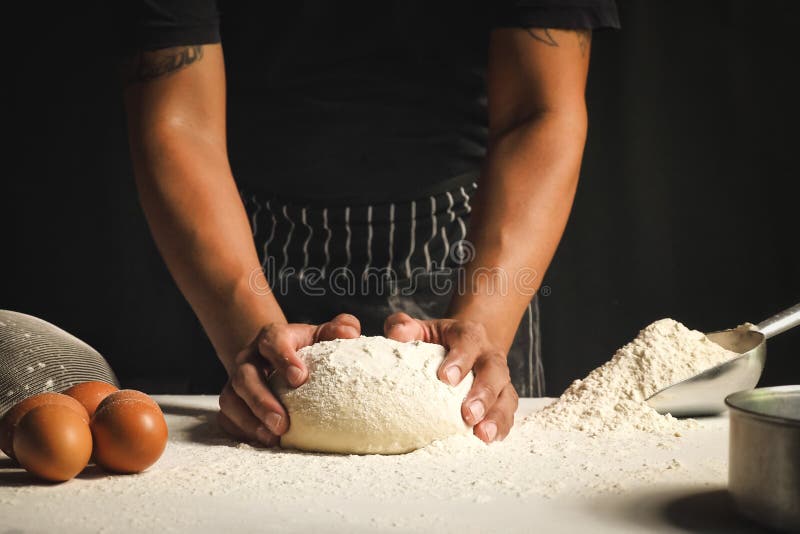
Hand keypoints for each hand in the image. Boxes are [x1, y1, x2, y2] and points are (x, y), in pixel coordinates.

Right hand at [218, 313, 360, 444]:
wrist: (278, 357)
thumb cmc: (307, 348)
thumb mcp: (323, 335)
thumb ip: (339, 329)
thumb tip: (351, 334)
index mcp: (272, 338)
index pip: (272, 341)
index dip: (283, 358)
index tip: (300, 379)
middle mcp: (249, 358)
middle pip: (245, 376)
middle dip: (261, 400)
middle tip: (282, 423)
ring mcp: (236, 380)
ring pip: (231, 399)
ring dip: (250, 421)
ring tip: (273, 439)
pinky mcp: (233, 401)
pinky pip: (227, 418)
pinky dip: (242, 431)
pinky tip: (263, 442)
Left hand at [383, 312, 517, 442]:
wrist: (467, 344)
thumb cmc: (438, 341)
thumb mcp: (422, 330)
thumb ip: (405, 327)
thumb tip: (397, 333)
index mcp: (469, 335)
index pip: (468, 342)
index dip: (461, 359)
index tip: (446, 378)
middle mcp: (489, 355)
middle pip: (493, 371)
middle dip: (483, 394)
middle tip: (468, 414)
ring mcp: (500, 378)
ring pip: (506, 395)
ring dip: (496, 416)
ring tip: (483, 435)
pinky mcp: (503, 397)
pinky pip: (508, 412)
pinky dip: (501, 426)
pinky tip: (488, 440)